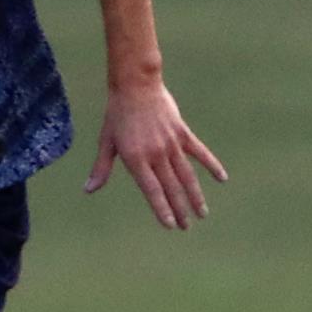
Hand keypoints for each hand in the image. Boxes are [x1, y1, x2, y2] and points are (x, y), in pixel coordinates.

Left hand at [85, 79, 227, 229]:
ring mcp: (172, 143)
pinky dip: (212, 165)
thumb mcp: (107, 141)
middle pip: (171, 187)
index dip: (162, 209)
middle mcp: (156, 154)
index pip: (152, 190)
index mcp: (136, 158)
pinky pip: (200, 152)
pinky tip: (222, 179)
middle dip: (180, 209)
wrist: (136, 84)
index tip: (170, 225)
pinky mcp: (182, 133)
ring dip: (195, 196)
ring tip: (202, 213)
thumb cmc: (117, 114)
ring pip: (187, 175)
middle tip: (186, 227)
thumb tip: (89, 190)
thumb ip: (102, 168)